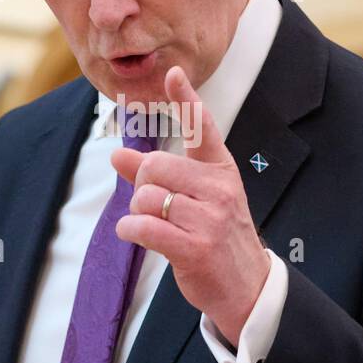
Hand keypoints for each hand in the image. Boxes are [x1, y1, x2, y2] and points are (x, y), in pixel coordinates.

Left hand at [111, 65, 270, 346]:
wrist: (246, 288)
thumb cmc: (216, 238)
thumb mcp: (196, 200)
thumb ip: (157, 176)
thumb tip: (116, 154)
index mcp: (221, 171)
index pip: (202, 128)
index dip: (186, 99)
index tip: (174, 74)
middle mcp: (219, 189)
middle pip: (155, 166)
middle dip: (141, 185)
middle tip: (152, 205)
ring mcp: (210, 219)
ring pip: (146, 197)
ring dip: (136, 212)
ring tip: (152, 225)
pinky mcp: (195, 248)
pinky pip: (144, 227)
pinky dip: (130, 230)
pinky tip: (136, 235)